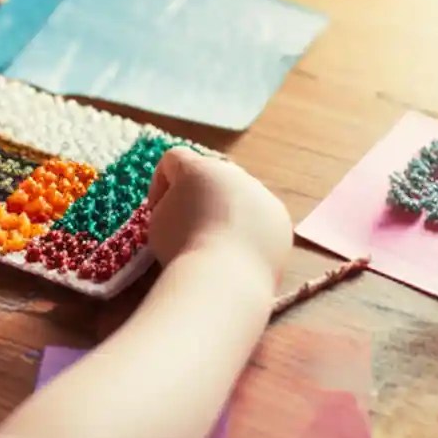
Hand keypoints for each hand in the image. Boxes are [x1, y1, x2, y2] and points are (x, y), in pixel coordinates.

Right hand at [145, 149, 291, 276]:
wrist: (224, 278)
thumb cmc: (182, 247)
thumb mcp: (159, 221)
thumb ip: (170, 204)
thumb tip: (187, 209)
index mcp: (200, 167)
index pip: (174, 159)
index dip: (161, 183)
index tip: (157, 210)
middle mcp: (235, 173)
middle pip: (211, 176)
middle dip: (198, 196)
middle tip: (187, 226)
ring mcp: (263, 195)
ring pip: (240, 196)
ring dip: (227, 211)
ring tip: (216, 243)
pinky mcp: (281, 219)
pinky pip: (260, 218)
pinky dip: (249, 231)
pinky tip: (237, 253)